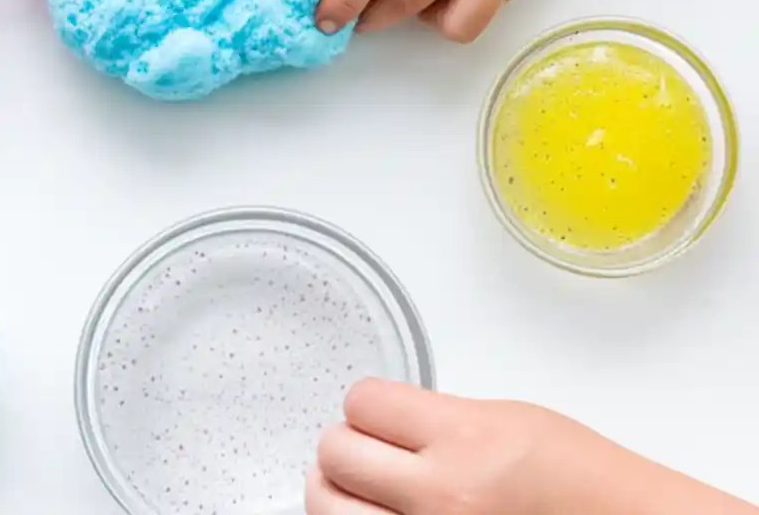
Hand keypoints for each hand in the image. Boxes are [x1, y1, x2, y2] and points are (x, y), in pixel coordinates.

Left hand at [307, 378, 757, 513]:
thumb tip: (379, 418)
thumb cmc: (583, 484)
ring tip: (368, 490)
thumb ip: (438, 417)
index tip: (379, 414)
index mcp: (467, 440)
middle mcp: (444, 496)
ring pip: (324, 507)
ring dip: (340, 493)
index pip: (362, 402)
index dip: (368, 406)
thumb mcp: (510, 420)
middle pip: (333, 454)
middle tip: (368, 452)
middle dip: (347, 448)